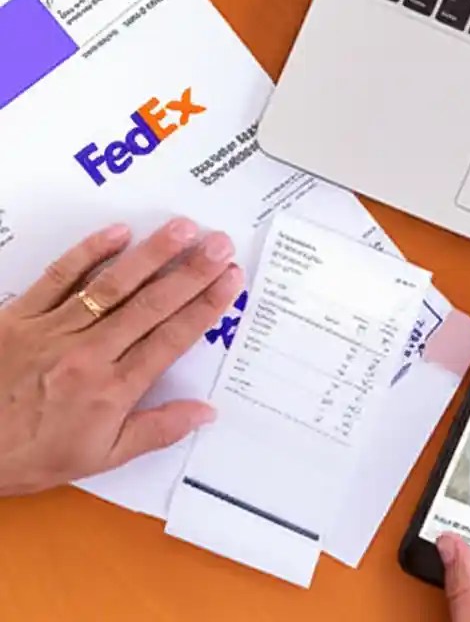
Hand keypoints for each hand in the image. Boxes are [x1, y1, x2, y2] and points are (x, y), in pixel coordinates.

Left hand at [0, 219, 241, 496]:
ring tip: (182, 229)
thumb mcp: (100, 458)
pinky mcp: (19, 317)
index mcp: (111, 390)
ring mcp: (52, 331)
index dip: (205, 306)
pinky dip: (88, 252)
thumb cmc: (29, 456)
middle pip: (150, 305)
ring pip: (112, 285)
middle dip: (190, 272)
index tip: (231, 280)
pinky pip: (58, 278)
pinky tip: (117, 232)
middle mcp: (87, 355)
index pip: (171, 339)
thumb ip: (156, 431)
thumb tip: (204, 412)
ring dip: (151, 254)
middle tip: (220, 244)